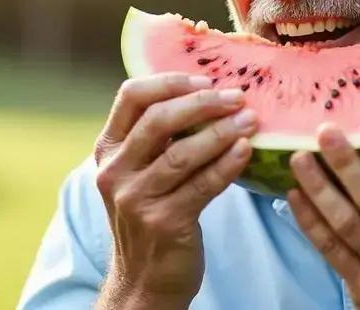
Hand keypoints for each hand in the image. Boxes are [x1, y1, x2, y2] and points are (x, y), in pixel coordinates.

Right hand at [93, 73, 257, 308]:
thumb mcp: (139, 172)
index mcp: (108, 150)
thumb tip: (207, 90)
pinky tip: (246, 151)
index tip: (205, 78)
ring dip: (221, 132)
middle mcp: (115, 172)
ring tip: (251, 120)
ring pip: (182, 153)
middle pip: (158, 120)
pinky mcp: (163, 222)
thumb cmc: (151, 213)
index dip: (169, 81)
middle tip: (237, 96)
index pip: (130, 96)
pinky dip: (227, 164)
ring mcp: (136, 199)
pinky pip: (202, 185)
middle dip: (202, 102)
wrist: (144, 280)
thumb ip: (158, 136)